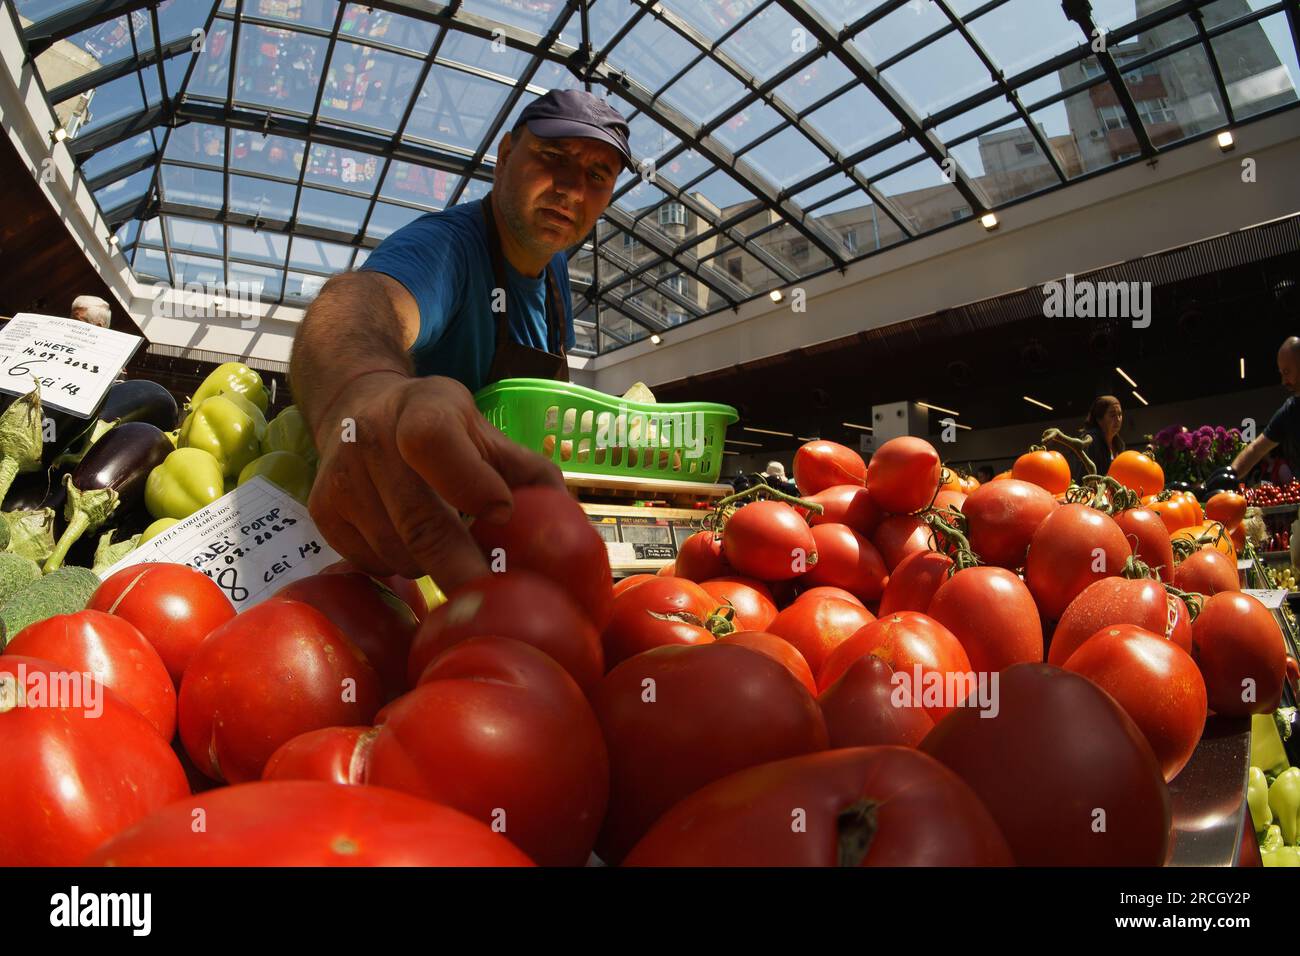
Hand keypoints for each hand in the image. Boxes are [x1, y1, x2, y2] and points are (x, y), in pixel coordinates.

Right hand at [307, 373, 563, 591]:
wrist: (356, 407)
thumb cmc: (437, 425)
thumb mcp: (482, 429)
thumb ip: (526, 471)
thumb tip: (566, 525)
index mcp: (420, 410)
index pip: (435, 443)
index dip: (471, 484)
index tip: (501, 513)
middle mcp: (371, 440)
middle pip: (420, 521)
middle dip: (463, 568)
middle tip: (497, 600)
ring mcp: (341, 481)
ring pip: (400, 554)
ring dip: (433, 566)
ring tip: (448, 544)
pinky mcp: (323, 515)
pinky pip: (374, 564)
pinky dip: (401, 567)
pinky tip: (410, 543)